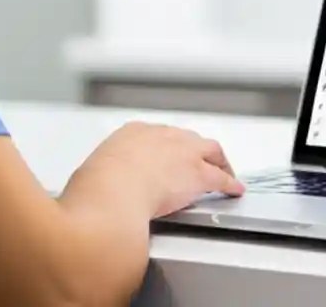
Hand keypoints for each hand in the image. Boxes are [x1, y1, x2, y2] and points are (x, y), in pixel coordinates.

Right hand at [61, 122, 245, 219]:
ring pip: (209, 151)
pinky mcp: (198, 174)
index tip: (167, 159)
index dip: (167, 149)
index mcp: (132, 133)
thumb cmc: (97, 187)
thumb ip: (100, 179)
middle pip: (187, 139)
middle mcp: (161, 136)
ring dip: (218, 162)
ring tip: (224, 171)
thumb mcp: (92, 175)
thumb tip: (92, 192)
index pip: (157, 136)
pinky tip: (234, 188)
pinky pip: (220, 177)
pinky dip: (229, 183)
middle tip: (199, 162)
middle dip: (194, 151)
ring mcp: (183, 151)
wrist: (114, 193)